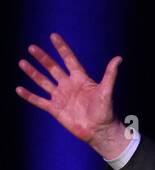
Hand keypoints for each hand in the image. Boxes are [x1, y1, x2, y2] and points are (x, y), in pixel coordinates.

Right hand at [15, 32, 124, 154]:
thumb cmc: (105, 112)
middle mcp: (68, 86)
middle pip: (52, 68)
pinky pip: (40, 101)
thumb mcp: (106, 91)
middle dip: (42, 58)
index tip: (53, 36)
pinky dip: (29, 96)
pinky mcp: (56, 110)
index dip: (62, 48)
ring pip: (43, 82)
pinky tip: (19, 89)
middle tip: (32, 47)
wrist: (100, 132)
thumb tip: (119, 58)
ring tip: (22, 62)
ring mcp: (61, 97)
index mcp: (80, 79)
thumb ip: (110, 74)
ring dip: (33, 73)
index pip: (69, 59)